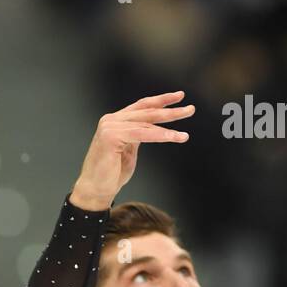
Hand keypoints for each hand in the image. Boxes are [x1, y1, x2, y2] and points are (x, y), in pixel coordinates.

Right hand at [70, 91, 193, 210]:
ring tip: (185, 133)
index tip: (179, 96)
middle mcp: (112, 120)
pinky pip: (141, 134)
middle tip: (190, 109)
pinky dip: (160, 135)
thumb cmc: (112, 173)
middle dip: (170, 110)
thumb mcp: (129, 149)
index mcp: (116, 121)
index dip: (161, 100)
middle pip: (146, 111)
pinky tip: (174, 137)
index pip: (142, 106)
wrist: (96, 190)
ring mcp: (110, 126)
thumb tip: (154, 129)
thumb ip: (139, 135)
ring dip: (169, 126)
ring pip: (146, 123)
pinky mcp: (110, 136)